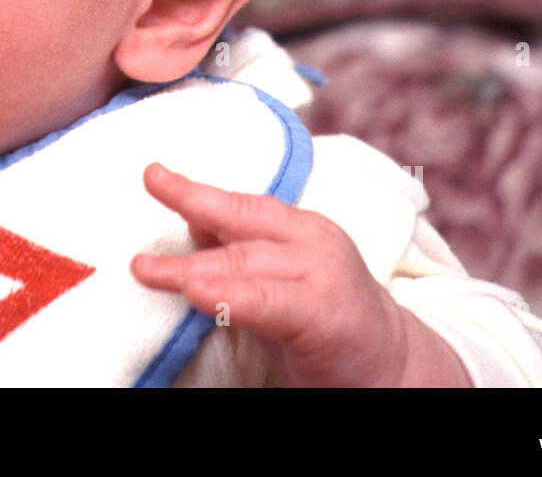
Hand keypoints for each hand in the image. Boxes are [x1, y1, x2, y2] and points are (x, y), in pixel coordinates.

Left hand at [130, 163, 469, 386]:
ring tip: (147, 267)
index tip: (154, 174)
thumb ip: (240, 250)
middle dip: (190, 201)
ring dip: (193, 266)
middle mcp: (311, 242)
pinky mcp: (323, 315)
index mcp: (299, 229)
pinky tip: (199, 294)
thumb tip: (188, 221)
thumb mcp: (279, 277)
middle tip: (150, 179)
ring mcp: (320, 276)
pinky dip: (231, 298)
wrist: (393, 367)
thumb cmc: (325, 321)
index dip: (197, 190)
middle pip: (241, 222)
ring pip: (246, 263)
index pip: (242, 204)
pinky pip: (268, 303)